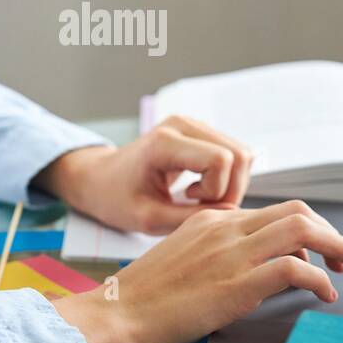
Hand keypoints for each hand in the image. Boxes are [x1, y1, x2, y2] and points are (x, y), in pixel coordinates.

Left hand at [34, 115, 254, 233]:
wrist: (100, 178)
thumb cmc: (117, 198)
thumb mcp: (149, 219)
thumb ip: (190, 218)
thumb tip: (232, 212)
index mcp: (165, 142)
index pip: (220, 160)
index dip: (217, 191)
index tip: (190, 203)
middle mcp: (182, 124)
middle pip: (239, 155)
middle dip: (230, 189)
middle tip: (202, 208)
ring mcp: (193, 124)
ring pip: (242, 153)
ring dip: (230, 184)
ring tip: (198, 199)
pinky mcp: (200, 131)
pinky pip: (234, 153)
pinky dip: (227, 177)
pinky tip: (201, 189)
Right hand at [51, 200, 342, 342]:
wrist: (114, 317)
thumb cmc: (140, 302)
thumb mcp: (180, 262)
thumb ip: (213, 258)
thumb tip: (250, 274)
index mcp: (209, 222)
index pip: (271, 213)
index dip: (304, 231)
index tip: (318, 253)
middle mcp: (223, 229)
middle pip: (295, 211)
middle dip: (330, 231)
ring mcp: (230, 254)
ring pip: (302, 229)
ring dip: (335, 246)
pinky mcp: (235, 284)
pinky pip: (294, 268)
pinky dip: (318, 279)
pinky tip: (324, 293)